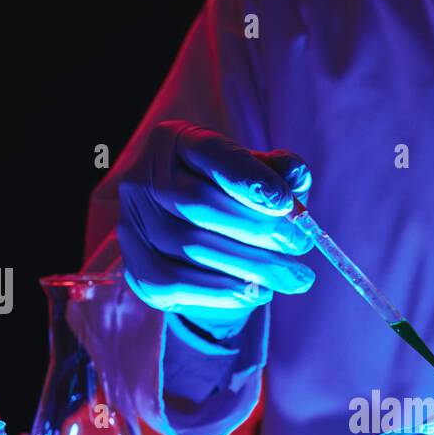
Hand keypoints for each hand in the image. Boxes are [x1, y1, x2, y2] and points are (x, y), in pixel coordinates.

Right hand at [117, 121, 315, 338]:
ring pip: (190, 246)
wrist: (202, 244)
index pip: (210, 153)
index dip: (247, 178)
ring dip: (249, 266)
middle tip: (300, 246)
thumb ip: (281, 172)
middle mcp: (144, 177)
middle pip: (199, 204)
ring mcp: (133, 222)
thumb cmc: (236, 200)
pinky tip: (258, 293)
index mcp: (177, 141)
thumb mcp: (262, 177)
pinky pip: (176, 282)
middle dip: (258, 229)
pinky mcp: (136, 265)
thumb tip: (295, 175)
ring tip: (294, 277)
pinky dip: (222, 291)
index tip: (285, 203)